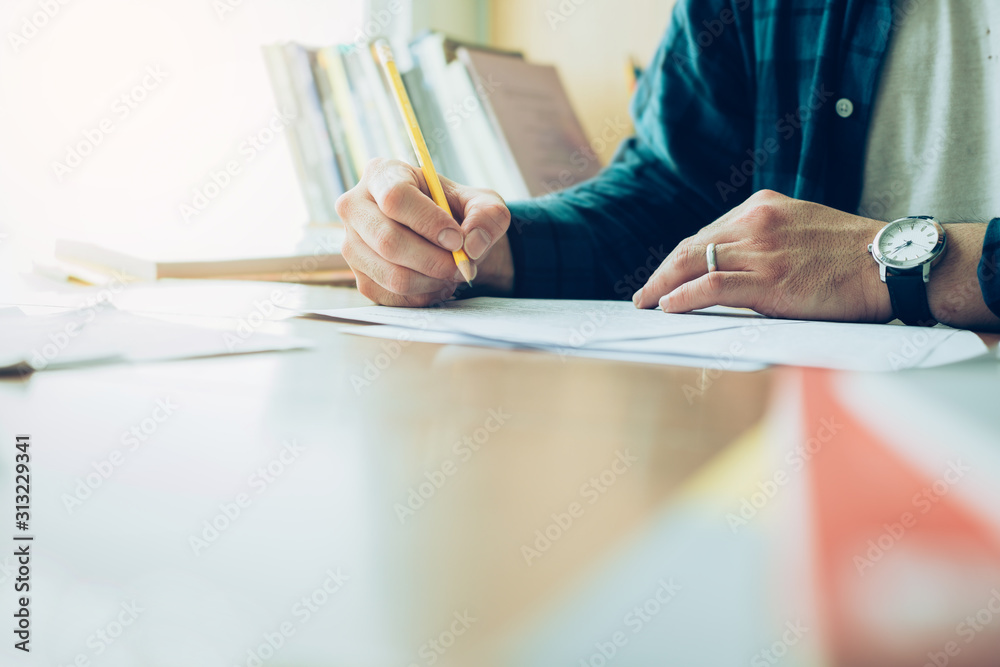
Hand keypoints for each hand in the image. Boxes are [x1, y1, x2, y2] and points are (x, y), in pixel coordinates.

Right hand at [335, 159, 513, 306]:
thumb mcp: (483, 204)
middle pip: (388, 241)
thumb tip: (472, 244)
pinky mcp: (360, 278)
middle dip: (434, 260)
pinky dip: (424, 296)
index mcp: (382, 174)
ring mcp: (352, 245)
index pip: (395, 197)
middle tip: (461, 265)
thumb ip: (488, 216)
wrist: (445, 239)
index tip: (457, 239)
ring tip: (452, 272)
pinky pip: (393, 297)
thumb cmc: (457, 213)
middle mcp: (356, 208)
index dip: (428, 222)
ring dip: (432, 281)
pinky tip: (437, 282)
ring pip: (392, 275)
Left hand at [633, 189, 892, 321]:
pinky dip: (682, 297)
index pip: (706, 233)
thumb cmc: (852, 254)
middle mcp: (755, 223)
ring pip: (694, 264)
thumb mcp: (801, 228)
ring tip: (646, 303)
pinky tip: (668, 307)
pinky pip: (711, 287)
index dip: (679, 258)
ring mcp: (760, 251)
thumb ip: (767, 238)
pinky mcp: (768, 281)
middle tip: (643, 294)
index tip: (664, 275)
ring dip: (663, 287)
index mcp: (762, 208)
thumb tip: (736, 262)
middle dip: (661, 272)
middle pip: (691, 247)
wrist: (890, 264)